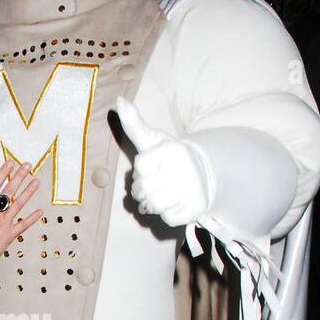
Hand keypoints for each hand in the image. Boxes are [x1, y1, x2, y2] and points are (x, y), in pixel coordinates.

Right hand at [0, 160, 41, 272]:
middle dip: (18, 176)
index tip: (10, 164)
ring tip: (36, 182)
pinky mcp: (8, 235)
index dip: (3, 173)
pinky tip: (40, 211)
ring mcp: (2, 223)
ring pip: (18, 204)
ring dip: (28, 192)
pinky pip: (22, 225)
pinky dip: (32, 218)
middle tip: (27, 166)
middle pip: (8, 190)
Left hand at [116, 96, 213, 226]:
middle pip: (142, 189)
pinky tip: (174, 203)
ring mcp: (191, 189)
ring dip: (152, 204)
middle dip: (142, 189)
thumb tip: (118, 101)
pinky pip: (167, 219)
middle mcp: (184, 168)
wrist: (201, 175)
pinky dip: (166, 214)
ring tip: (160, 195)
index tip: (151, 165)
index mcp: (172, 149)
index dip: (141, 170)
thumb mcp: (151, 139)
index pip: (140, 166)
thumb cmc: (168, 157)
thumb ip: (134, 123)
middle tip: (154, 183)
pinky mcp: (196, 208)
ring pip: (153, 205)